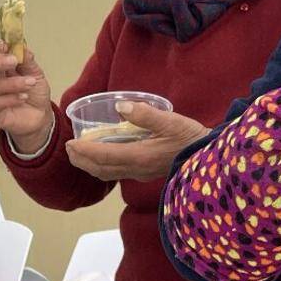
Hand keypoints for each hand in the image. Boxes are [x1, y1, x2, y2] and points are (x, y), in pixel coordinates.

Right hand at [0, 40, 52, 152]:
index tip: (4, 45)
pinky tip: (23, 96)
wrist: (40, 116)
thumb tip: (22, 47)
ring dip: (12, 83)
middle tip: (13, 60)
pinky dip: (10, 98)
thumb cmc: (34, 94)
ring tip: (29, 82)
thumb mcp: (35, 74)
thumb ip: (28, 61)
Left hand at [64, 100, 209, 181]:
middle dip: (82, 160)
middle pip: (101, 169)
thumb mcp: (171, 121)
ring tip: (81, 154)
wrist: (210, 157)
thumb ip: (145, 114)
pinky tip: (106, 157)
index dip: (85, 150)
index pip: (104, 156)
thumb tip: (120, 106)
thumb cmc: (191, 138)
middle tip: (69, 148)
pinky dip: (104, 166)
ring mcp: (142, 173)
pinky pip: (118, 172)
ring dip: (91, 165)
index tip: (70, 142)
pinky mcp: (147, 172)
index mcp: (140, 156)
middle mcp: (137, 169)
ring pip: (108, 173)